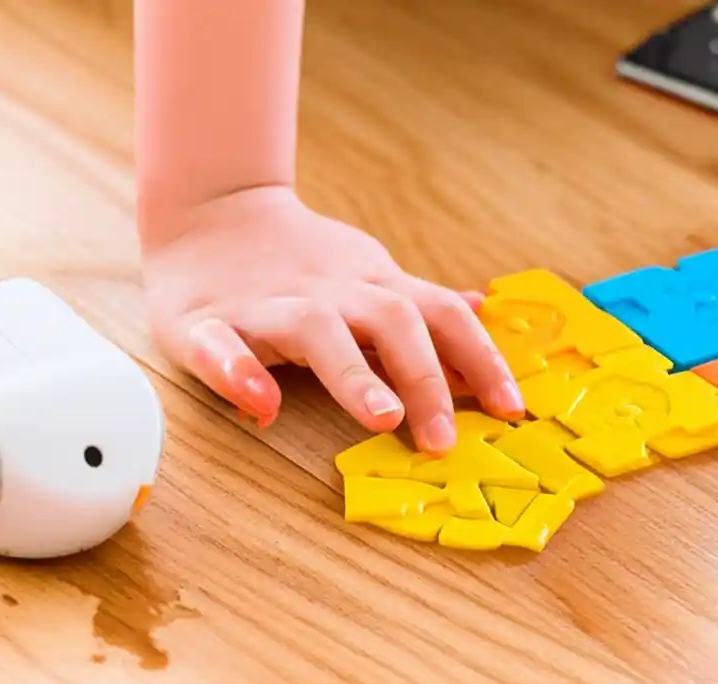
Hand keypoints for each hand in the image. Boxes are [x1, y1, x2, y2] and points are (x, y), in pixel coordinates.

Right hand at [141, 186, 524, 453]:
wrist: (206, 211)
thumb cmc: (296, 260)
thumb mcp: (367, 272)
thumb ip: (417, 300)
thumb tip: (479, 307)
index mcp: (370, 287)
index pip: (440, 315)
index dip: (480, 358)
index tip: (512, 408)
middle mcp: (329, 293)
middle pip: (390, 321)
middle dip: (425, 377)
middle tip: (444, 439)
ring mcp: (268, 306)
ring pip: (316, 331)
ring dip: (354, 375)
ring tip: (382, 419)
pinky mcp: (205, 323)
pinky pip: (220, 346)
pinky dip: (240, 374)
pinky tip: (261, 406)